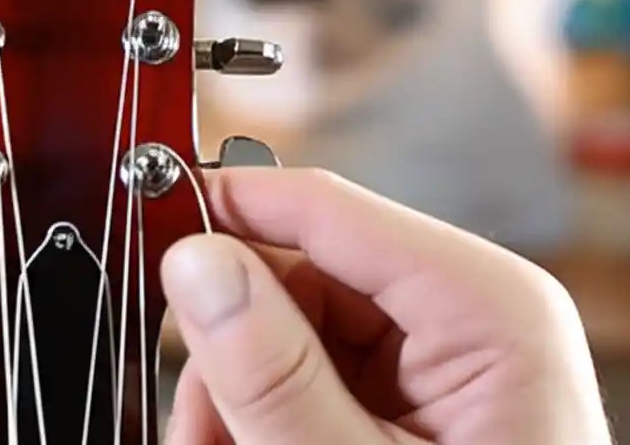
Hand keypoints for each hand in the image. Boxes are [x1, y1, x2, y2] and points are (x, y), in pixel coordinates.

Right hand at [162, 168, 611, 443]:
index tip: (144, 219)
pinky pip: (312, 374)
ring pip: (289, 329)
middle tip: (196, 430)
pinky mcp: (415, 394)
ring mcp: (440, 355)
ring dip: (237, 396)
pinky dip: (265, 416)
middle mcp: (465, 313)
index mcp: (485, 306)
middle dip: (230, 352)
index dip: (225, 207)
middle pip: (296, 277)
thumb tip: (198, 267)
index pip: (324, 209)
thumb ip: (275, 374)